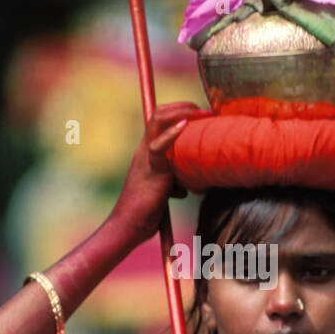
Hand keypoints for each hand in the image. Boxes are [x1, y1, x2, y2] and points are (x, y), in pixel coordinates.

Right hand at [111, 102, 204, 242]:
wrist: (128, 227)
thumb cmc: (145, 213)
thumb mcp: (162, 191)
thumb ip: (174, 182)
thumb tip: (191, 185)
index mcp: (147, 153)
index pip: (160, 120)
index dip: (180, 110)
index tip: (202, 115)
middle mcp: (144, 150)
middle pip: (159, 114)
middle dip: (184, 106)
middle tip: (207, 111)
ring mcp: (146, 158)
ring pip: (158, 122)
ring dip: (182, 112)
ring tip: (203, 114)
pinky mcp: (152, 170)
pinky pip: (159, 147)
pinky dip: (172, 134)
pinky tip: (185, 126)